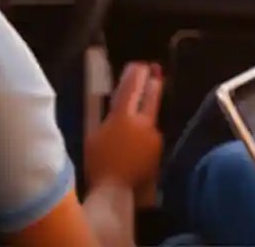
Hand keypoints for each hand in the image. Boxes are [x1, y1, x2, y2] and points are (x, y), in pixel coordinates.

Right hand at [84, 62, 163, 200]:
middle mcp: (143, 122)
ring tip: (139, 113)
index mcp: (123, 115)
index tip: (138, 65)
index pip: (133, 86)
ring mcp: (154, 135)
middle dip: (153, 82)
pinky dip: (147, 131)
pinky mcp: (159, 148)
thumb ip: (109, 115)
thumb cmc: (98, 160)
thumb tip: (117, 103)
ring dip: (148, 111)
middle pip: (153, 95)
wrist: (115, 189)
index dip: (136, 73)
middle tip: (154, 71)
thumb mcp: (95, 133)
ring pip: (153, 116)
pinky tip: (139, 136)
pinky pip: (152, 133)